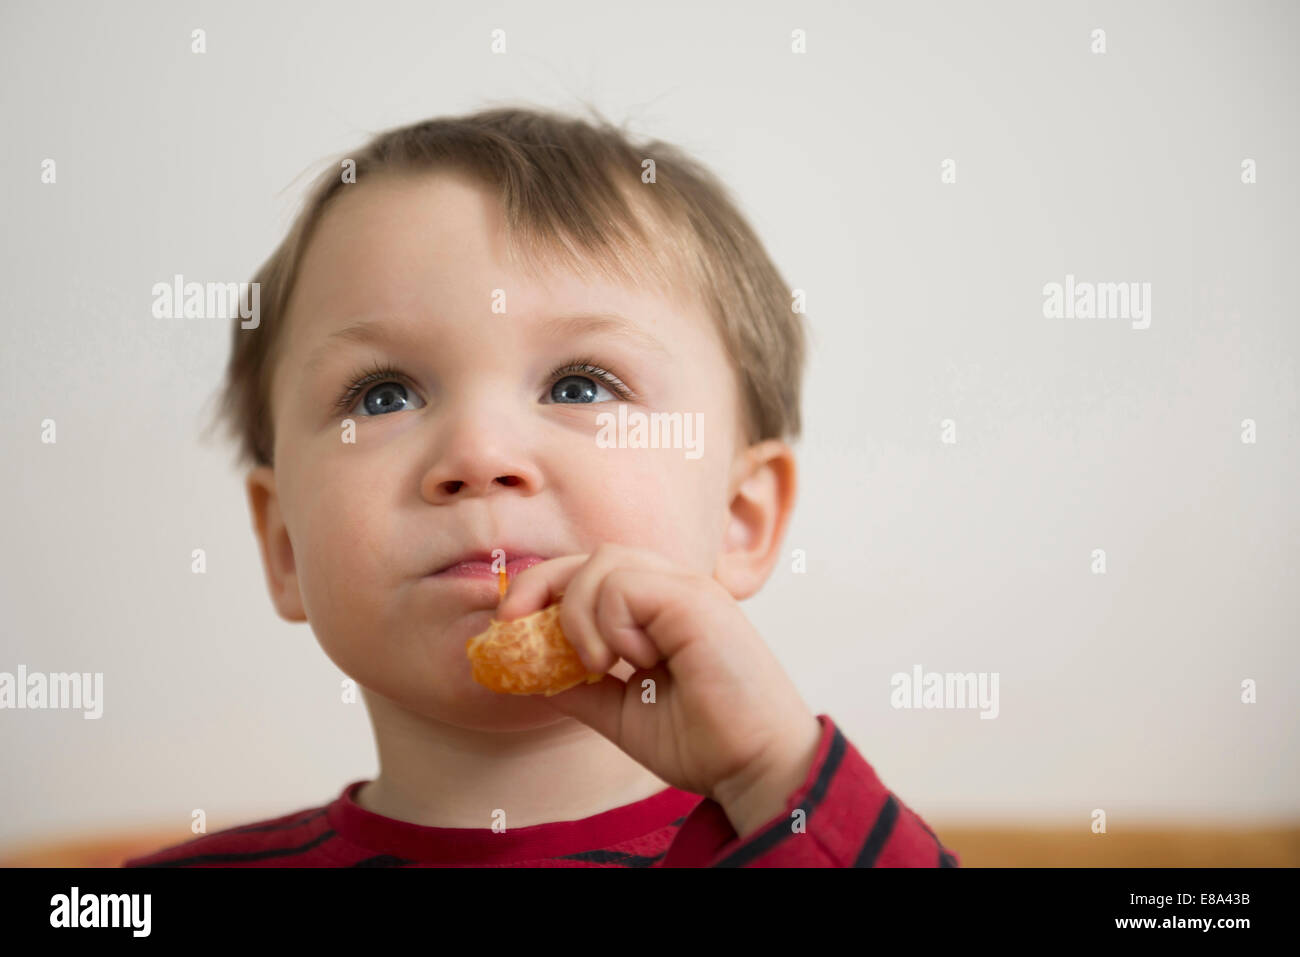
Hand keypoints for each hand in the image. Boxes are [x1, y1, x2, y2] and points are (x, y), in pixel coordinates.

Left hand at [496, 543, 821, 837]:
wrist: (755, 767)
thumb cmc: (705, 740)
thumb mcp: (621, 711)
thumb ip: (579, 686)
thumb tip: (526, 670)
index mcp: (661, 609)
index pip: (591, 572)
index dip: (544, 588)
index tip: (509, 624)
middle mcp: (676, 589)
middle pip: (591, 556)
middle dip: (541, 585)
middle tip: (514, 625)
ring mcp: (688, 589)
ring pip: (602, 564)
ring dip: (580, 615)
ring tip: (602, 664)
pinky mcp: (694, 600)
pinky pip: (624, 585)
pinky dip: (611, 623)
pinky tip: (633, 662)